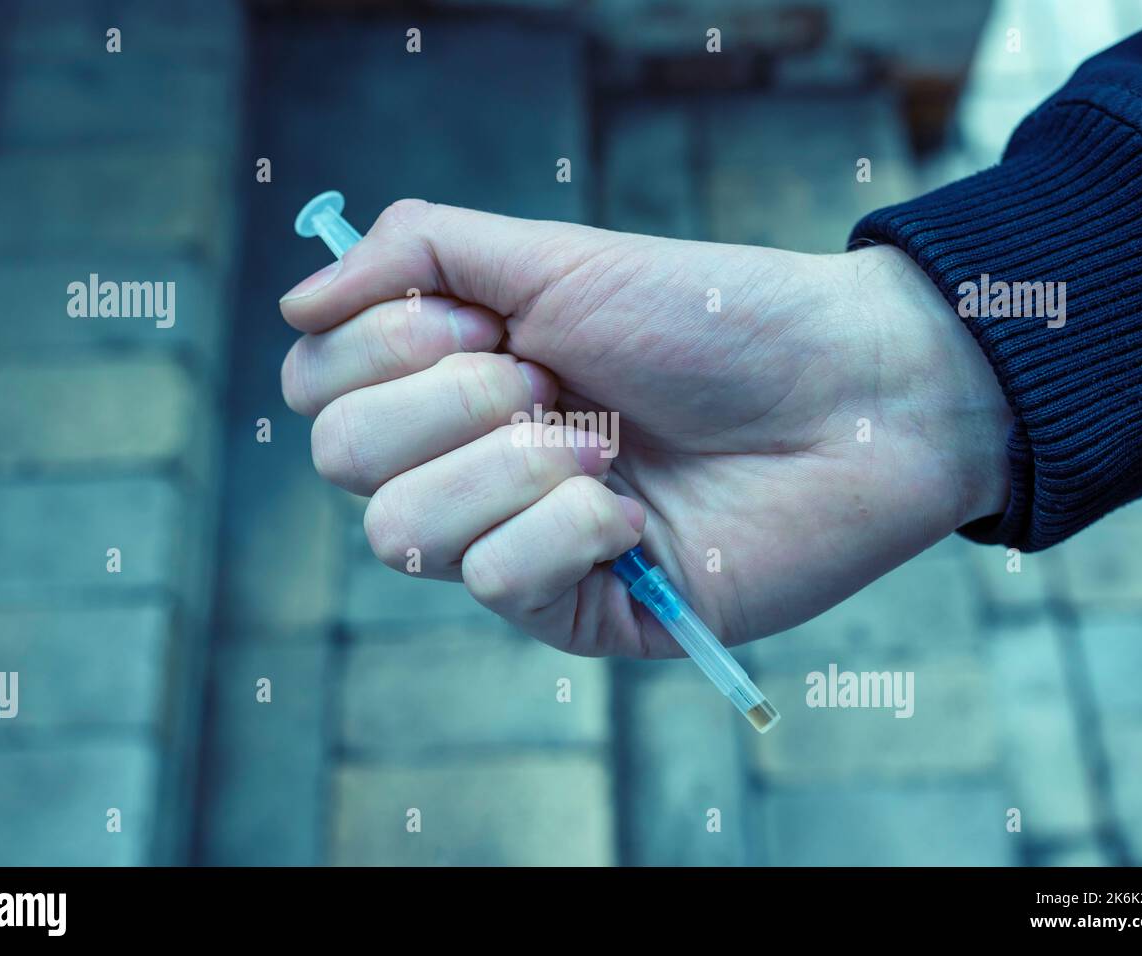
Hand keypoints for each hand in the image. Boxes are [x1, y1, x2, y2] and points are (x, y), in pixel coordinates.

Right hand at [279, 200, 1012, 657]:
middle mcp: (464, 464)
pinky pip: (497, 583)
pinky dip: (572, 531)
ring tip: (607, 445)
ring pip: (400, 534)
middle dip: (451, 402)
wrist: (848, 397)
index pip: (314, 385)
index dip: (378, 349)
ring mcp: (512, 543)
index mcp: (449, 381)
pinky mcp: (569, 612)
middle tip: (555, 379)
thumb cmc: (712, 318)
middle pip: (340, 460)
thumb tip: (294, 302)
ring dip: (513, 467)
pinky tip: (640, 516)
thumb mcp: (554, 257)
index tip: (483, 320)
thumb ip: (418, 252)